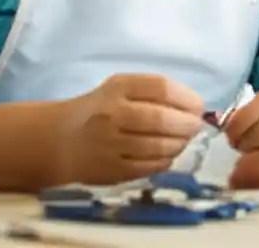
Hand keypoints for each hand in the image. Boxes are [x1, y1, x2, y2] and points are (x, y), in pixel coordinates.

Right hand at [51, 73, 204, 185]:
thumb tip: (196, 107)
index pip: (161, 88)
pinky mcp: (111, 170)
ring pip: (159, 146)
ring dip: (179, 144)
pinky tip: (166, 154)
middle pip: (162, 119)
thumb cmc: (101, 109)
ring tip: (182, 140)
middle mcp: (111, 114)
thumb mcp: (122, 89)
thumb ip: (155, 93)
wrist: (60, 140)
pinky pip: (150, 167)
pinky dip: (165, 161)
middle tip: (195, 126)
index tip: (198, 106)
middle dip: (187, 124)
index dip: (187, 98)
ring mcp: (110, 145)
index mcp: (117, 88)